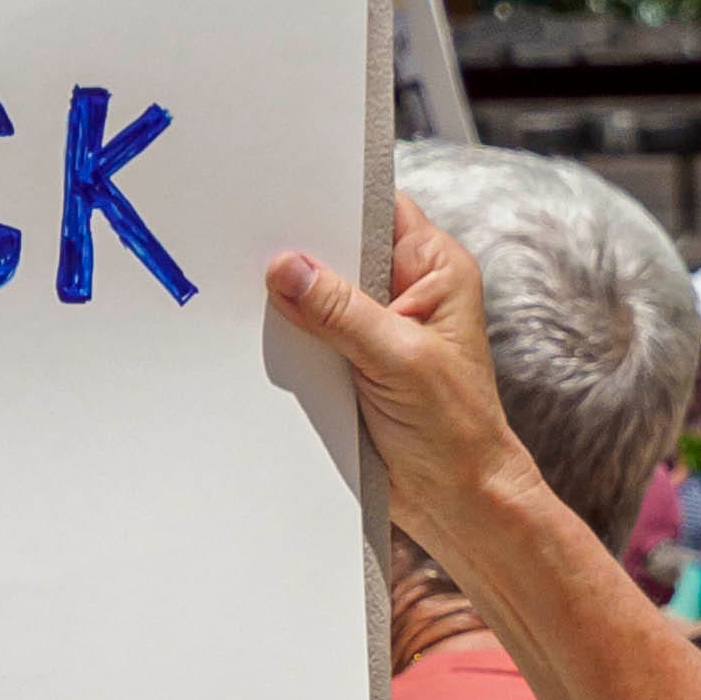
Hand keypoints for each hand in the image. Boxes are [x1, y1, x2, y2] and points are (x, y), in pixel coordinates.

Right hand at [266, 196, 547, 555]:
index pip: (378, 209)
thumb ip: (340, 313)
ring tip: (246, 294)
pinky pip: (307, 340)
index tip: (285, 197)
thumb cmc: (454, 430)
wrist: (455, 502)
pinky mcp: (348, 366)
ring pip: (318, 297)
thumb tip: (286, 268)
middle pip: (339, 251)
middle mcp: (404, 292)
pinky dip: (287, 342)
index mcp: (435, 270)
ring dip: (289, 304)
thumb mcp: (398, 360)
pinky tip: (257, 339)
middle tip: (253, 249)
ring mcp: (373, 330)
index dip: (334, 200)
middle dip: (301, 254)